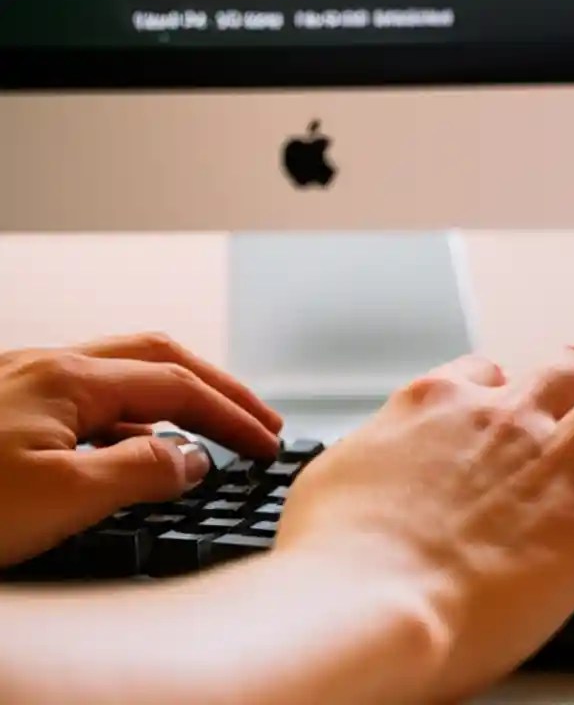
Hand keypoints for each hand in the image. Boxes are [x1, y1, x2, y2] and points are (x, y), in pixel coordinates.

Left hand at [0, 333, 281, 566]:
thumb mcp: (63, 495)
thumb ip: (140, 471)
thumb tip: (194, 461)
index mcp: (67, 379)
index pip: (178, 386)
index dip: (231, 416)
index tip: (267, 446)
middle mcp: (44, 368)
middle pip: (157, 359)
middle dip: (215, 388)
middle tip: (258, 420)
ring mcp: (18, 386)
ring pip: (118, 375)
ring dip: (173, 398)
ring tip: (207, 432)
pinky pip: (84, 401)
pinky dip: (128, 417)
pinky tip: (130, 447)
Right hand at [277, 347, 573, 701]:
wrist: (361, 609)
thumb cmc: (333, 559)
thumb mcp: (335, 479)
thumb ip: (373, 457)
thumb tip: (371, 467)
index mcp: (439, 406)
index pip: (490, 372)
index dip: (509, 396)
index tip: (514, 419)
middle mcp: (505, 422)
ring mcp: (553, 469)